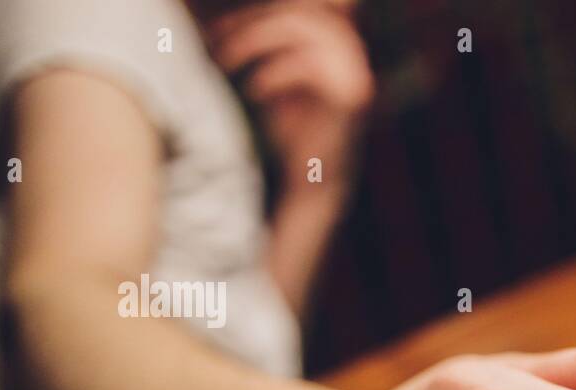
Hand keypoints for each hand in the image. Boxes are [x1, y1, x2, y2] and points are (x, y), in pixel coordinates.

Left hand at [209, 0, 374, 188]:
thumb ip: (269, 44)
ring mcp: (358, 76)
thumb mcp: (274, 76)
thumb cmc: (290, 133)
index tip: (218, 31)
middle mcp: (355, 57)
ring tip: (226, 61)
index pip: (306, 7)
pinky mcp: (352, 99)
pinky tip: (254, 90)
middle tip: (217, 42)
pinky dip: (274, 74)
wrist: (313, 185)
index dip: (262, 13)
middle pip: (305, 12)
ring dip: (257, 40)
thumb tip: (226, 16)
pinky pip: (308, 66)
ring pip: (306, 30)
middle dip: (254, 23)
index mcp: (340, 47)